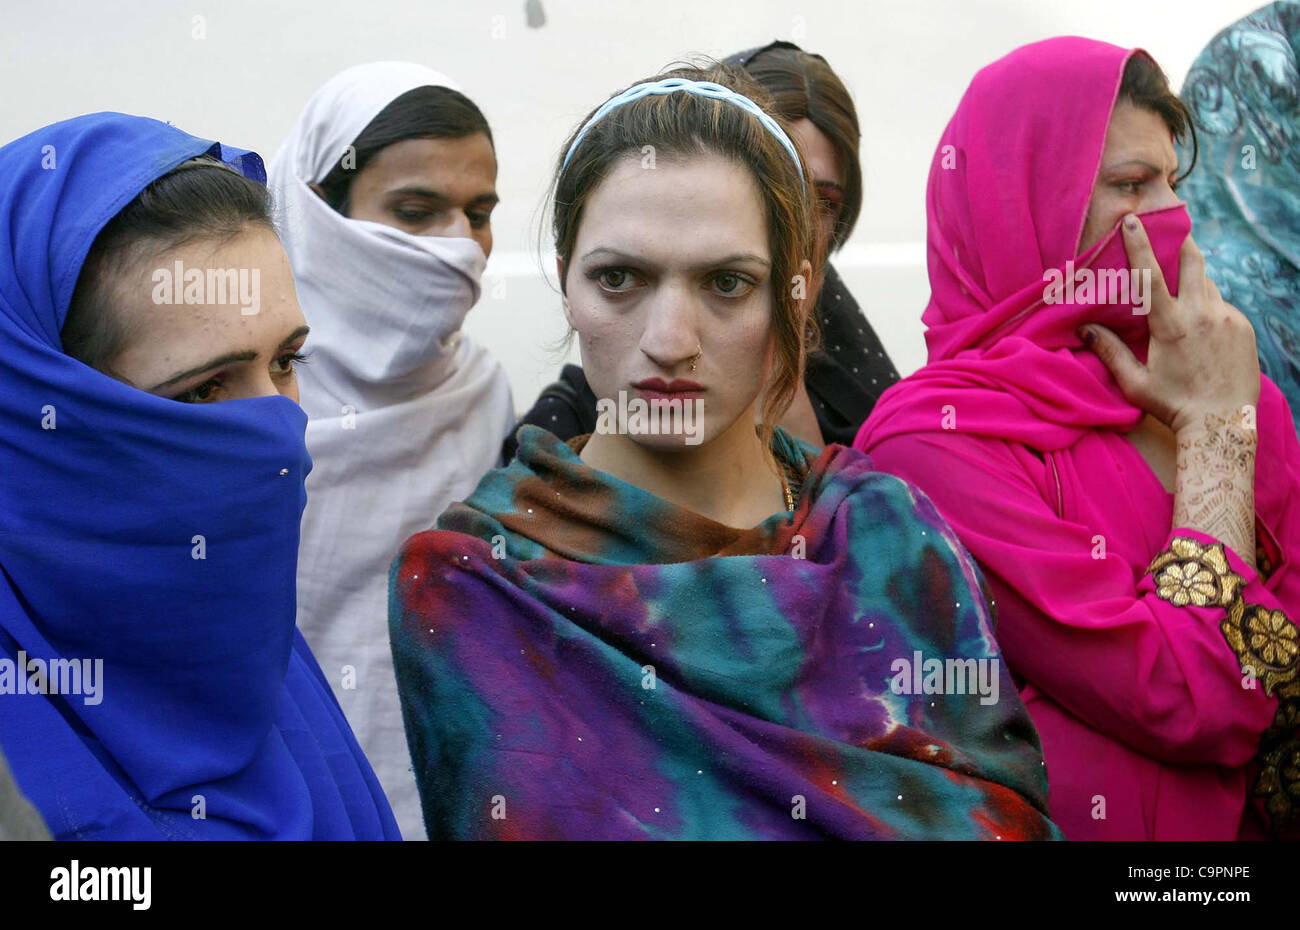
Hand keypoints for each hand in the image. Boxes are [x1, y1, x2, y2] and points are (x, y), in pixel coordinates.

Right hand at [1079, 214, 1259, 433]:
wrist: (1222, 423)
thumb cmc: (1172, 405)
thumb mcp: (1135, 382)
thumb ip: (1110, 351)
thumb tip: (1085, 328)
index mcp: (1171, 325)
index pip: (1150, 275)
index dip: (1140, 245)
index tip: (1134, 221)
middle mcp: (1202, 314)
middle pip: (1193, 262)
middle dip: (1182, 243)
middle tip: (1174, 230)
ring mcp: (1227, 318)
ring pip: (1208, 286)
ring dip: (1193, 283)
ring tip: (1182, 296)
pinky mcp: (1244, 327)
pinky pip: (1222, 307)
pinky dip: (1208, 309)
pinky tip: (1201, 330)